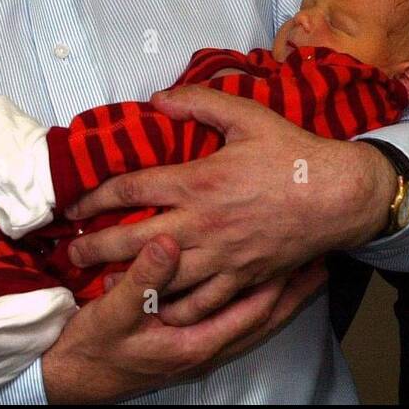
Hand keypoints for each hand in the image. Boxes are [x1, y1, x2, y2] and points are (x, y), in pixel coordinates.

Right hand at [41, 234, 327, 403]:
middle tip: (320, 264)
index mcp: (194, 344)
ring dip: (276, 297)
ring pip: (249, 321)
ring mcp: (196, 347)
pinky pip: (230, 321)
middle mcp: (203, 348)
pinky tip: (254, 286)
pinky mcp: (186, 342)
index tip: (304, 260)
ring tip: (300, 270)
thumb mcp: (113, 313)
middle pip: (261, 320)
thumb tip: (169, 242)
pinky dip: (250, 304)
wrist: (68, 378)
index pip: (251, 314)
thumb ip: (142, 280)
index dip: (280, 288)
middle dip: (292, 294)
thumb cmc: (93, 348)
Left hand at [62, 85, 396, 325]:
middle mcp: (200, 223)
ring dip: (126, 282)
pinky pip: (200, 303)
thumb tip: (158, 99)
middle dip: (94, 249)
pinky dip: (174, 309)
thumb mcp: (247, 115)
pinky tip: (158, 308)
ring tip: (102, 284)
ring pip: (160, 278)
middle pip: (132, 241)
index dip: (93, 198)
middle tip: (71, 254)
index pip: (129, 190)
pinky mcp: (240, 277)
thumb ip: (199, 101)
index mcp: (197, 180)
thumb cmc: (292, 153)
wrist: (337, 195)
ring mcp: (219, 256)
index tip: (73, 207)